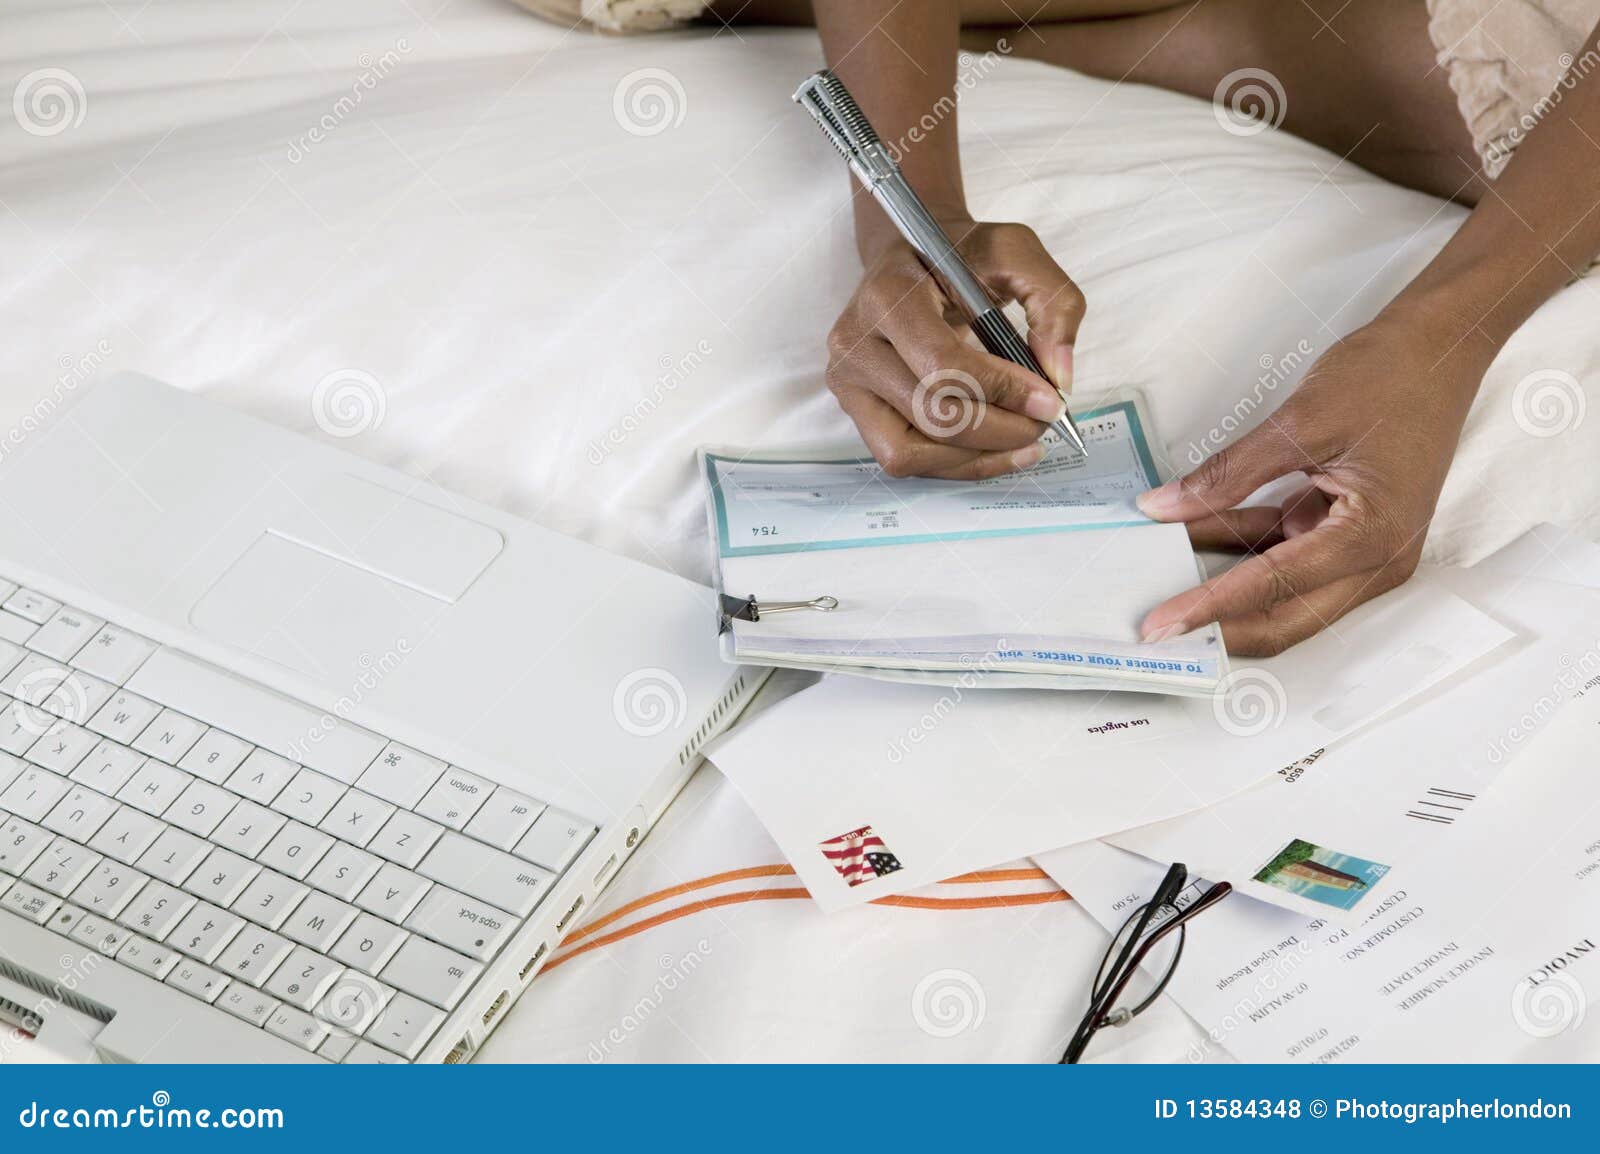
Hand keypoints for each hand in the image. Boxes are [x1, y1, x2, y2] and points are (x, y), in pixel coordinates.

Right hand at [826, 219, 1083, 478]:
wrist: (909, 256)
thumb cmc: (960, 254)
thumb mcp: (1016, 252)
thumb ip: (1054, 304)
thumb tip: (1058, 377)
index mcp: (888, 294)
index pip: (943, 364)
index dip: (1002, 391)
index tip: (1050, 400)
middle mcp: (854, 342)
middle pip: (931, 416)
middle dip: (1000, 430)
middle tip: (1042, 423)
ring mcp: (847, 382)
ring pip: (910, 453)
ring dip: (977, 457)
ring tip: (1022, 441)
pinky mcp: (855, 410)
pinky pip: (903, 459)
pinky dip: (955, 465)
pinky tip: (994, 449)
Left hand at [1136, 307, 1489, 656]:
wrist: (1439, 347)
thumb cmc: (1391, 376)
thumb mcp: (1300, 423)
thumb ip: (1229, 473)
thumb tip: (1165, 508)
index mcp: (1373, 539)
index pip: (1274, 587)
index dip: (1210, 607)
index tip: (1160, 624)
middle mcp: (1376, 560)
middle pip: (1285, 618)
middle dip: (1218, 627)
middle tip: (1156, 630)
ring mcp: (1364, 551)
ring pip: (1282, 593)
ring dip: (1223, 586)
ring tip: (1162, 584)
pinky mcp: (1347, 533)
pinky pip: (1285, 555)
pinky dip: (1241, 550)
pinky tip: (1192, 536)